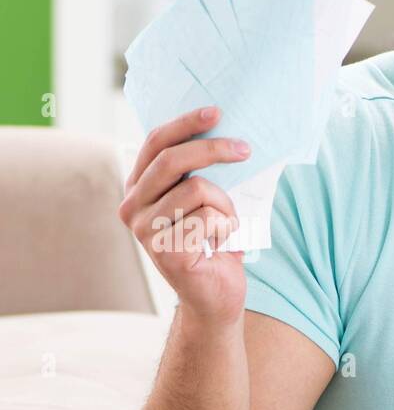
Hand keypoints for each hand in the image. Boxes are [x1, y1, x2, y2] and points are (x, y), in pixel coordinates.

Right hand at [119, 106, 250, 327]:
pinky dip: (227, 227)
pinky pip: (209, 219)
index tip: (216, 112)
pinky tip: (221, 242)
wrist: (216, 297)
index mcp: (138, 189)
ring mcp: (146, 231)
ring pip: (197, 190)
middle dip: (214, 149)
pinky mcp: (167, 251)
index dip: (185, 124)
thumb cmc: (213, 245)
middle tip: (245, 150)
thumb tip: (227, 131)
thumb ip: (200, 173)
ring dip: (226, 205)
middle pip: (172, 160)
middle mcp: (133, 207)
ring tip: (227, 224)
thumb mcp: (205, 202)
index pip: (155, 143)